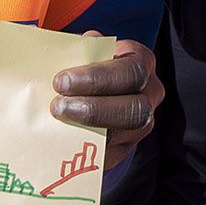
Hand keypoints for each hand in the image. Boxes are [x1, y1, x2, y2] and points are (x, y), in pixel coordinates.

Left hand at [53, 40, 165, 159]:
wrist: (85, 89)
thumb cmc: (82, 64)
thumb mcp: (81, 50)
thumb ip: (75, 51)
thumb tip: (57, 54)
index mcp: (140, 61)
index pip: (131, 70)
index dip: (97, 78)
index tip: (62, 81)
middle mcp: (149, 93)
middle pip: (134, 107)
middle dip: (94, 109)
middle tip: (58, 106)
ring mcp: (141, 122)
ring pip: (126, 133)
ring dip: (89, 130)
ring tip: (58, 123)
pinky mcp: (126, 146)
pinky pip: (112, 154)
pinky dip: (86, 148)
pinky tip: (63, 140)